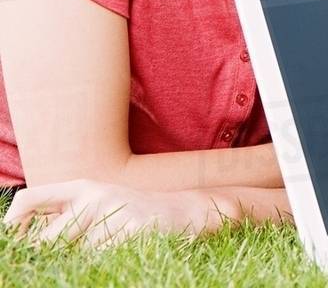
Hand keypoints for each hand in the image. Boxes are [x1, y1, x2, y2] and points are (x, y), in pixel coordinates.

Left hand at [3, 179, 215, 245]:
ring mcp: (115, 209)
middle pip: (50, 239)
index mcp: (82, 188)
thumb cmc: (136, 215)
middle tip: (67, 260)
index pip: (30, 200)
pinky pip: (104, 257)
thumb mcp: (101, 207)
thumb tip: (29, 244)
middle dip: (54, 256)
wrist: (189, 211)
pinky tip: (125, 251)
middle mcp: (94, 194)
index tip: (17, 247)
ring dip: (89, 260)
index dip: (13, 225)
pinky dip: (109, 261)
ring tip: (113, 245)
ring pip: (79, 253)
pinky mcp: (132, 227)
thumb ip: (68, 219)